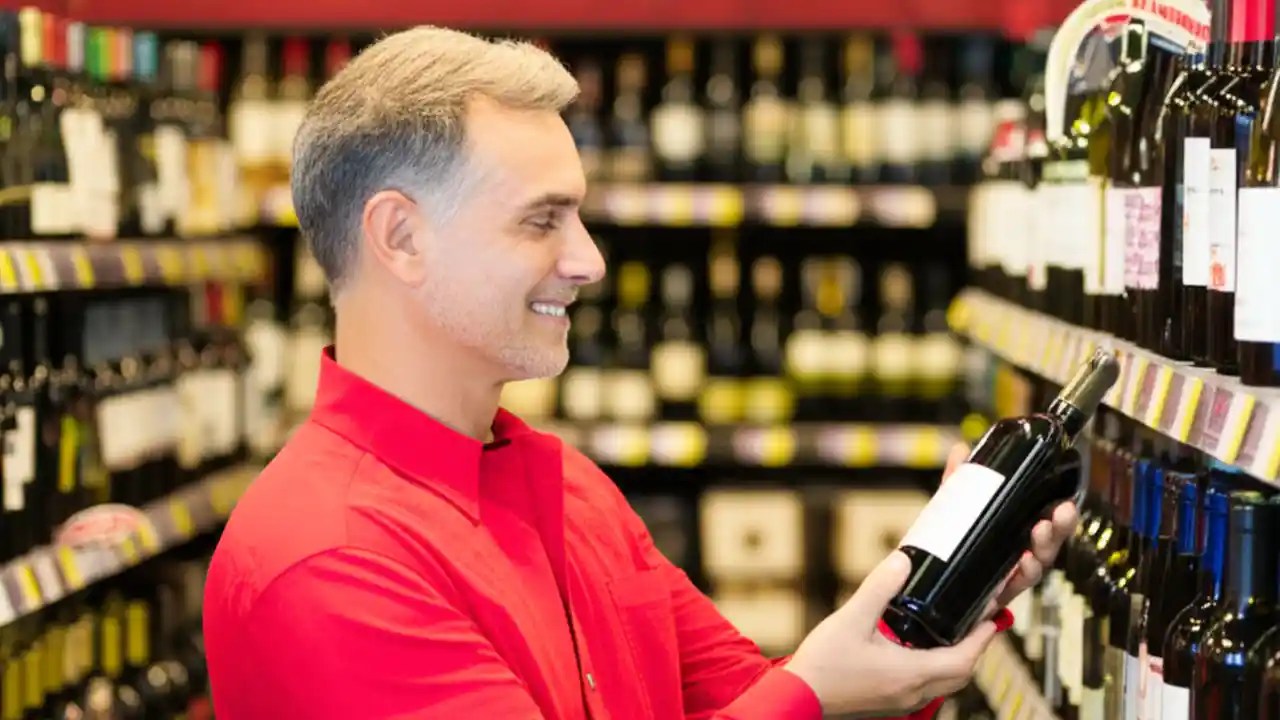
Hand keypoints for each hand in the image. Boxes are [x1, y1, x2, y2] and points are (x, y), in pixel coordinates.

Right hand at [784, 551, 998, 716]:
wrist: (798, 698)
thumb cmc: (823, 666)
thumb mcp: (851, 618)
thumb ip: (879, 588)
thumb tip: (902, 562)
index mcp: (910, 673)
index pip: (964, 658)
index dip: (983, 637)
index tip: (993, 617)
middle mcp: (911, 693)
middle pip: (961, 675)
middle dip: (976, 650)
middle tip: (982, 626)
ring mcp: (901, 703)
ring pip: (945, 685)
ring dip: (958, 662)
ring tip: (959, 637)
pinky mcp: (889, 705)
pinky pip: (926, 689)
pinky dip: (937, 672)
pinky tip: (923, 656)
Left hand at [939, 443, 1080, 615]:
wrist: (925, 586)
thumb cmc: (948, 546)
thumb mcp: (953, 511)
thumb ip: (958, 483)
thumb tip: (960, 449)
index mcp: (1013, 538)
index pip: (1044, 527)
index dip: (1058, 518)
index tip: (1066, 504)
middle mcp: (1016, 560)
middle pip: (1046, 547)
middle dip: (1058, 529)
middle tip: (1063, 512)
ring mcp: (1005, 580)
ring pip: (1034, 568)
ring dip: (1042, 551)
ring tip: (1040, 532)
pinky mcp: (991, 596)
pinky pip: (1010, 588)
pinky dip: (1020, 575)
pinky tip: (1023, 563)